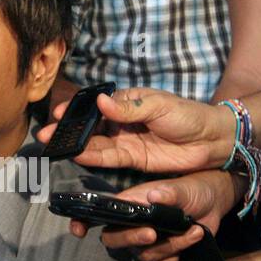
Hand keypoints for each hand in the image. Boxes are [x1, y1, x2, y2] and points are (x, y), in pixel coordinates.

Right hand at [37, 88, 230, 174]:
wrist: (212, 140)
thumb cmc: (188, 115)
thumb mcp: (159, 105)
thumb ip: (129, 107)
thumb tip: (101, 102)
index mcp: (128, 101)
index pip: (96, 105)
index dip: (77, 110)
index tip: (60, 114)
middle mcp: (123, 121)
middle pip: (91, 126)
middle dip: (69, 130)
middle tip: (47, 135)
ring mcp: (127, 140)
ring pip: (96, 143)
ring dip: (76, 146)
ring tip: (56, 147)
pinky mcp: (134, 159)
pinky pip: (109, 158)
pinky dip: (93, 158)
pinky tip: (78, 157)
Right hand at [68, 170, 239, 260]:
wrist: (215, 202)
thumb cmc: (193, 189)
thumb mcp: (183, 187)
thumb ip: (169, 193)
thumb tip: (154, 196)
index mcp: (129, 205)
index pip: (97, 214)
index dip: (82, 222)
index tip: (78, 231)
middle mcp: (132, 225)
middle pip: (114, 241)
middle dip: (131, 239)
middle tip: (152, 233)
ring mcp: (146, 244)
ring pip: (143, 257)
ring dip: (169, 247)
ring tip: (192, 231)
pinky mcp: (163, 257)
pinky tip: (190, 243)